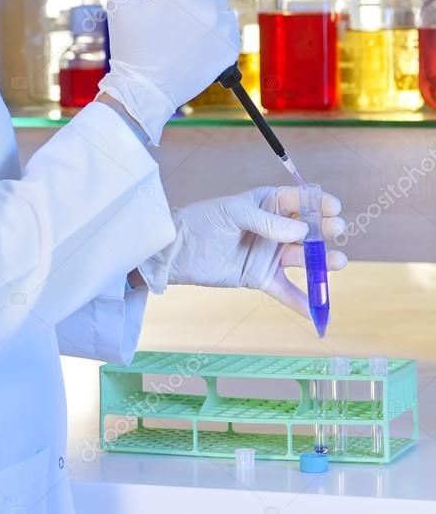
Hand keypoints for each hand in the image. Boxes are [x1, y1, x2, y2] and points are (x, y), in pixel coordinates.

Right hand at [97, 0, 239, 144]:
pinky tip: (193, 39)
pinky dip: (213, 26)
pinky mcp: (230, 47)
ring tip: (180, 25)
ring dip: (203, 4)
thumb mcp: (119, 3)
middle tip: (169, 5)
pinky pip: (227, 22)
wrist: (145, 92)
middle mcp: (208, 8)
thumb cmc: (130, 46)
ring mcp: (222, 29)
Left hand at [139, 186, 346, 319]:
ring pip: (302, 259)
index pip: (299, 201)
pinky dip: (302, 303)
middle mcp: (274, 229)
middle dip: (325, 230)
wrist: (176, 252)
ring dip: (322, 263)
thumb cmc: (202, 222)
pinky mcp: (261, 278)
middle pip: (307, 230)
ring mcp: (269, 254)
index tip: (333, 208)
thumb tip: (301, 231)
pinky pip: (286, 291)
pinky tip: (318, 313)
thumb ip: (266, 221)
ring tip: (337, 262)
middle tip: (335, 231)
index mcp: (267, 203)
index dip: (318, 203)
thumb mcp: (232, 213)